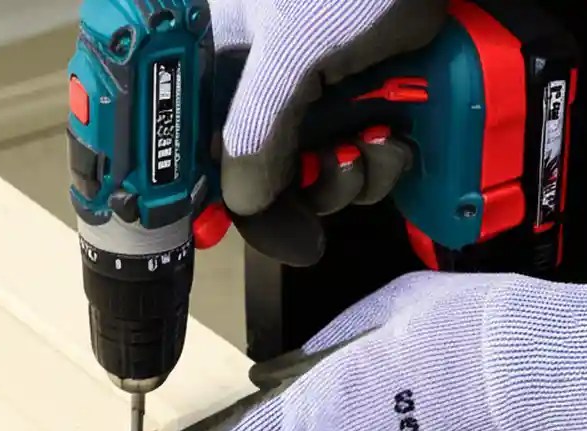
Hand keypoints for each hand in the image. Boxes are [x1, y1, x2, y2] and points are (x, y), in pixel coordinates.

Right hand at [208, 0, 446, 215]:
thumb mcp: (290, 52)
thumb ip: (255, 131)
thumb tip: (240, 204)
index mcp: (216, 66)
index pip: (194, 152)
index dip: (212, 196)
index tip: (240, 222)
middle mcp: (257, 91)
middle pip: (258, 182)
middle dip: (303, 190)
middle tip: (334, 164)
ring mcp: (310, 105)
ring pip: (313, 183)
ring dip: (350, 181)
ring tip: (373, 142)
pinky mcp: (357, 112)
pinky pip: (357, 168)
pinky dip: (380, 166)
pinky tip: (392, 136)